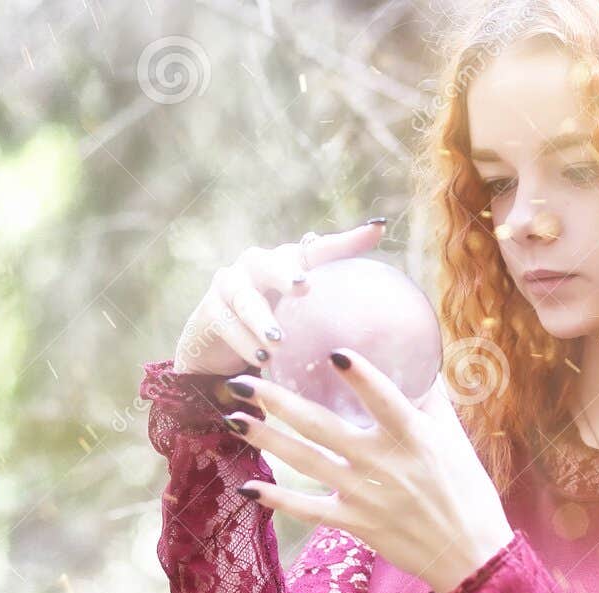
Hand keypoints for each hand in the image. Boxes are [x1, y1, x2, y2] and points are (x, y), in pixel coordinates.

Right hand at [172, 220, 387, 375]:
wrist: (216, 352)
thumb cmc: (271, 333)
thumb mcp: (304, 327)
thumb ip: (333, 315)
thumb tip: (391, 316)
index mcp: (286, 264)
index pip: (319, 249)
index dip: (348, 240)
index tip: (378, 229)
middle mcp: (256, 265)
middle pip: (272, 261)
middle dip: (286, 272)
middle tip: (303, 287)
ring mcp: (228, 284)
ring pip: (244, 297)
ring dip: (261, 320)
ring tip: (278, 342)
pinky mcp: (208, 310)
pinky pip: (224, 323)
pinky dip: (242, 340)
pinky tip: (258, 357)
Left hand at [223, 347, 515, 592]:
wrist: (469, 555)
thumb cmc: (466, 491)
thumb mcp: (455, 440)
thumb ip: (432, 400)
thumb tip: (419, 359)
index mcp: (415, 438)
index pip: (386, 401)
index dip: (363, 378)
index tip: (335, 352)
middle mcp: (384, 464)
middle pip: (322, 428)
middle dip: (277, 403)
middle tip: (240, 383)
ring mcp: (366, 495)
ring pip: (306, 462)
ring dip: (266, 440)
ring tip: (232, 420)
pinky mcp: (355, 523)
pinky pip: (309, 509)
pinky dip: (278, 499)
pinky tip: (248, 487)